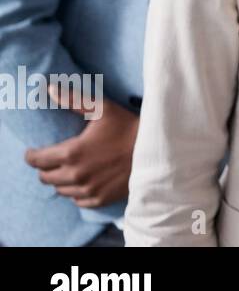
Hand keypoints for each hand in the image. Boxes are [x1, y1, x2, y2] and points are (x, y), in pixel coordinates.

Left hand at [24, 84, 138, 207]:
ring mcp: (88, 189)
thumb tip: (50, 89)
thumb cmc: (128, 126)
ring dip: (61, 180)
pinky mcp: (100, 198)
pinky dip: (76, 193)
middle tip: (53, 159)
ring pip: (60, 190)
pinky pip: (77, 201)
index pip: (36, 161)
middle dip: (45, 168)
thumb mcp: (102, 108)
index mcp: (71, 153)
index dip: (31, 155)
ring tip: (69, 169)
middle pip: (45, 177)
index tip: (34, 151)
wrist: (156, 148)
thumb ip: (73, 100)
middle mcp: (76, 175)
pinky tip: (84, 181)